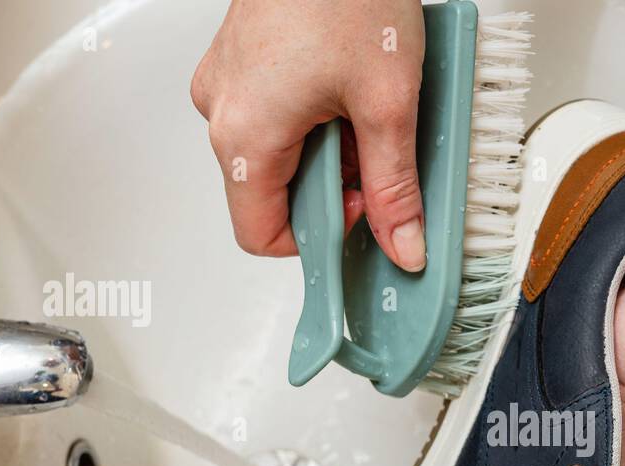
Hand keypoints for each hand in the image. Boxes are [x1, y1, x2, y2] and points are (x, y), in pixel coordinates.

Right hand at [191, 0, 426, 269]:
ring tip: (366, 109)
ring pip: (277, 155)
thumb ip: (395, 189)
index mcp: (245, 134)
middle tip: (377, 155)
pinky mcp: (242, 62)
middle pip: (272, 195)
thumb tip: (403, 245)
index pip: (262, 236)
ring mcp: (228, 83)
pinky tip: (348, 88)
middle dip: (332, 189)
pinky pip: (274, 116)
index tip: (363, 222)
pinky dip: (315, 118)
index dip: (319, 238)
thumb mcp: (389, 106)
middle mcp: (221, 111)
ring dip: (327, 152)